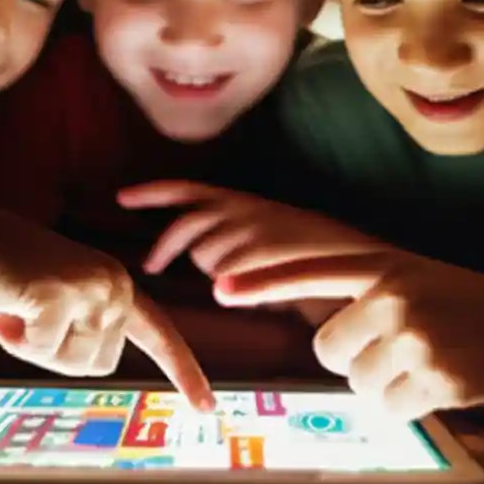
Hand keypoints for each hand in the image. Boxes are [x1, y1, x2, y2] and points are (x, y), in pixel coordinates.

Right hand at [0, 211, 214, 410]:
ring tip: (20, 312)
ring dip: (35, 349)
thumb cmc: (18, 280)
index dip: (185, 374)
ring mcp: (92, 287)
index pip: (162, 337)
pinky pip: (43, 348)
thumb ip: (87, 331)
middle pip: (99, 364)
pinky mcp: (61, 293)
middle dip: (58, 356)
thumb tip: (95, 362)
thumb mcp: (64, 307)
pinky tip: (4, 312)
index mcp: (123, 290)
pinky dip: (17, 341)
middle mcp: (117, 286)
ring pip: (71, 361)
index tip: (207, 407)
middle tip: (32, 322)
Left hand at [117, 180, 383, 278]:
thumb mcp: (274, 237)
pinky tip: (251, 292)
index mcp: (246, 200)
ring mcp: (253, 230)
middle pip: (188, 232)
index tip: (122, 197)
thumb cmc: (319, 261)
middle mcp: (245, 209)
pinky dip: (237, 287)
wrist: (361, 265)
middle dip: (170, 249)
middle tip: (153, 266)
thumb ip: (238, 239)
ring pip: (206, 258)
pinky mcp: (261, 252)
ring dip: (218, 273)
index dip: (152, 193)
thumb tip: (203, 257)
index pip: (188, 191)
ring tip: (251, 280)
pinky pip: (227, 275)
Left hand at [213, 252, 483, 420]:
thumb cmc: (469, 306)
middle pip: (326, 349)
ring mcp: (414, 337)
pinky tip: (442, 381)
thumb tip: (322, 344)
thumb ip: (369, 295)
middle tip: (398, 347)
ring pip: (356, 382)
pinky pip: (388, 409)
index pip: (310, 271)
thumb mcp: (418, 279)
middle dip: (352, 359)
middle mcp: (394, 296)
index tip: (217, 289)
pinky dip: (409, 405)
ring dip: (384, 384)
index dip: (262, 282)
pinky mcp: (434, 378)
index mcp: (385, 266)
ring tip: (428, 359)